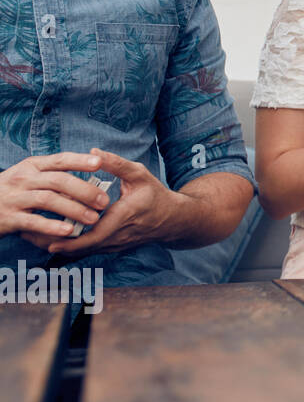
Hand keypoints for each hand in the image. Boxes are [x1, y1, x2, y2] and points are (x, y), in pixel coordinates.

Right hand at [0, 152, 108, 238]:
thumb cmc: (12, 191)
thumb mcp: (29, 177)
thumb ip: (54, 176)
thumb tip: (90, 178)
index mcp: (31, 166)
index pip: (59, 160)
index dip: (80, 160)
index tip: (100, 162)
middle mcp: (23, 179)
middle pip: (58, 181)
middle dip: (84, 190)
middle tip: (104, 201)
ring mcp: (15, 198)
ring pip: (48, 200)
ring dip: (74, 209)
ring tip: (93, 218)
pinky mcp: (9, 218)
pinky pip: (33, 221)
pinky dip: (52, 226)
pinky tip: (68, 231)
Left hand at [22, 148, 181, 257]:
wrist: (174, 219)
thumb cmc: (156, 195)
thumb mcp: (140, 174)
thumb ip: (116, 164)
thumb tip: (93, 151)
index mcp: (124, 217)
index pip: (95, 234)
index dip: (71, 240)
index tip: (49, 239)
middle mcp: (119, 236)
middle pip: (83, 247)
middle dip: (57, 244)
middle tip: (32, 237)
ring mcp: (116, 245)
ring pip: (84, 251)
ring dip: (62, 246)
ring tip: (37, 238)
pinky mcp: (114, 247)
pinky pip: (90, 249)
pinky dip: (73, 246)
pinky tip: (57, 238)